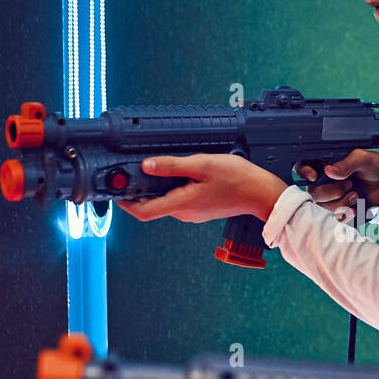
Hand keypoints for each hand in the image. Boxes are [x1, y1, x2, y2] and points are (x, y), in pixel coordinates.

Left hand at [115, 153, 286, 223]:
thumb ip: (172, 166)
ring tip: (162, 168)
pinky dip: (175, 189)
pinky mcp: (201, 209)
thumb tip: (146, 165)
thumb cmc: (238, 179)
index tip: (116, 193)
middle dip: (141, 190)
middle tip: (135, 171)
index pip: (143, 212)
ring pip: (167, 202)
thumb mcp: (202, 165)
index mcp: (181, 203)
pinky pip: (181, 200)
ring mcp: (193, 213)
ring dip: (160, 188)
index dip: (125, 204)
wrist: (262, 194)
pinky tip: (184, 174)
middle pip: (153, 205)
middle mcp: (185, 213)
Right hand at [295, 149, 378, 218]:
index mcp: (326, 167)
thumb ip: (346, 164)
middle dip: (331, 191)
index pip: (304, 169)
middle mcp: (325, 183)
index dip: (304, 173)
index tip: (314, 176)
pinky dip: (343, 215)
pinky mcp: (339, 212)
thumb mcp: (363, 159)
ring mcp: (331, 199)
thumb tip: (329, 171)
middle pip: (312, 192)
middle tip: (349, 185)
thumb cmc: (376, 167)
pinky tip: (354, 209)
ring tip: (356, 195)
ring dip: (339, 203)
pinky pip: (333, 218)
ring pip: (321, 207)